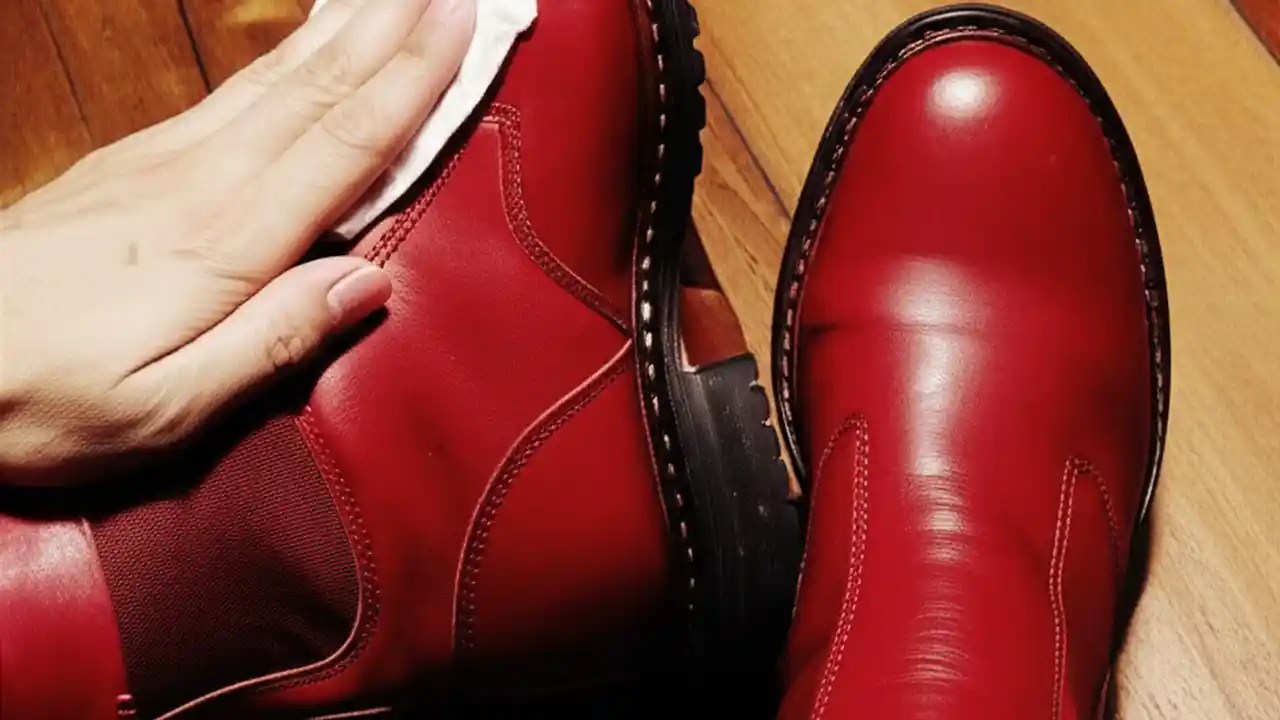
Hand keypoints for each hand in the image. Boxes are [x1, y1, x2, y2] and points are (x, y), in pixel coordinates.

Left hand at [0, 0, 475, 484]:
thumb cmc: (40, 400)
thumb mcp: (166, 408)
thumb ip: (274, 341)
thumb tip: (370, 282)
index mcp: (225, 243)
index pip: (341, 144)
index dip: (408, 81)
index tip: (459, 22)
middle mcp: (200, 183)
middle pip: (314, 90)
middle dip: (388, 30)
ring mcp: (159, 163)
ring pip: (273, 80)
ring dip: (342, 30)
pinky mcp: (129, 164)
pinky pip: (231, 94)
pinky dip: (284, 56)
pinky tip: (302, 44)